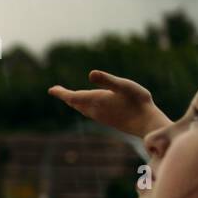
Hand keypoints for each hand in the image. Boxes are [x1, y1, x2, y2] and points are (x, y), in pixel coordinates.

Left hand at [49, 70, 169, 137]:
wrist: (147, 123)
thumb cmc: (137, 102)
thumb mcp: (123, 85)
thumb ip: (107, 80)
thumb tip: (91, 73)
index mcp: (96, 100)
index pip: (73, 96)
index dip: (61, 93)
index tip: (51, 90)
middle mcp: (95, 110)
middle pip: (75, 102)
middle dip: (65, 96)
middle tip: (56, 90)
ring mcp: (101, 116)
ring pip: (82, 109)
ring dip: (74, 101)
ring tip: (69, 97)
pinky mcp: (108, 120)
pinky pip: (90, 112)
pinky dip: (84, 106)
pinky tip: (87, 106)